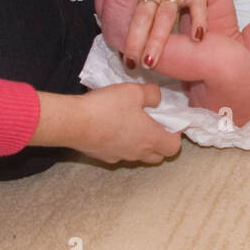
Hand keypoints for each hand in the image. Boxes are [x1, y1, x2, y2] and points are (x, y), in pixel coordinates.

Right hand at [34, 84, 181, 164]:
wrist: (74, 122)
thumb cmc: (109, 106)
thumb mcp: (135, 91)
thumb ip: (152, 94)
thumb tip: (157, 99)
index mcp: (151, 138)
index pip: (174, 147)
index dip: (174, 135)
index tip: (167, 121)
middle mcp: (138, 152)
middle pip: (158, 156)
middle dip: (159, 142)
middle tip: (151, 123)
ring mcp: (120, 157)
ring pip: (138, 156)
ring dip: (140, 144)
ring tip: (130, 123)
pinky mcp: (103, 157)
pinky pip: (119, 154)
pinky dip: (121, 144)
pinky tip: (111, 128)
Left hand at [125, 0, 214, 67]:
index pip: (125, 7)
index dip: (120, 27)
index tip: (114, 47)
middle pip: (142, 17)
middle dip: (135, 42)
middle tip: (129, 63)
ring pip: (166, 17)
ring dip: (158, 41)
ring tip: (152, 62)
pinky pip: (199, 10)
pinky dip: (199, 24)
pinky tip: (196, 40)